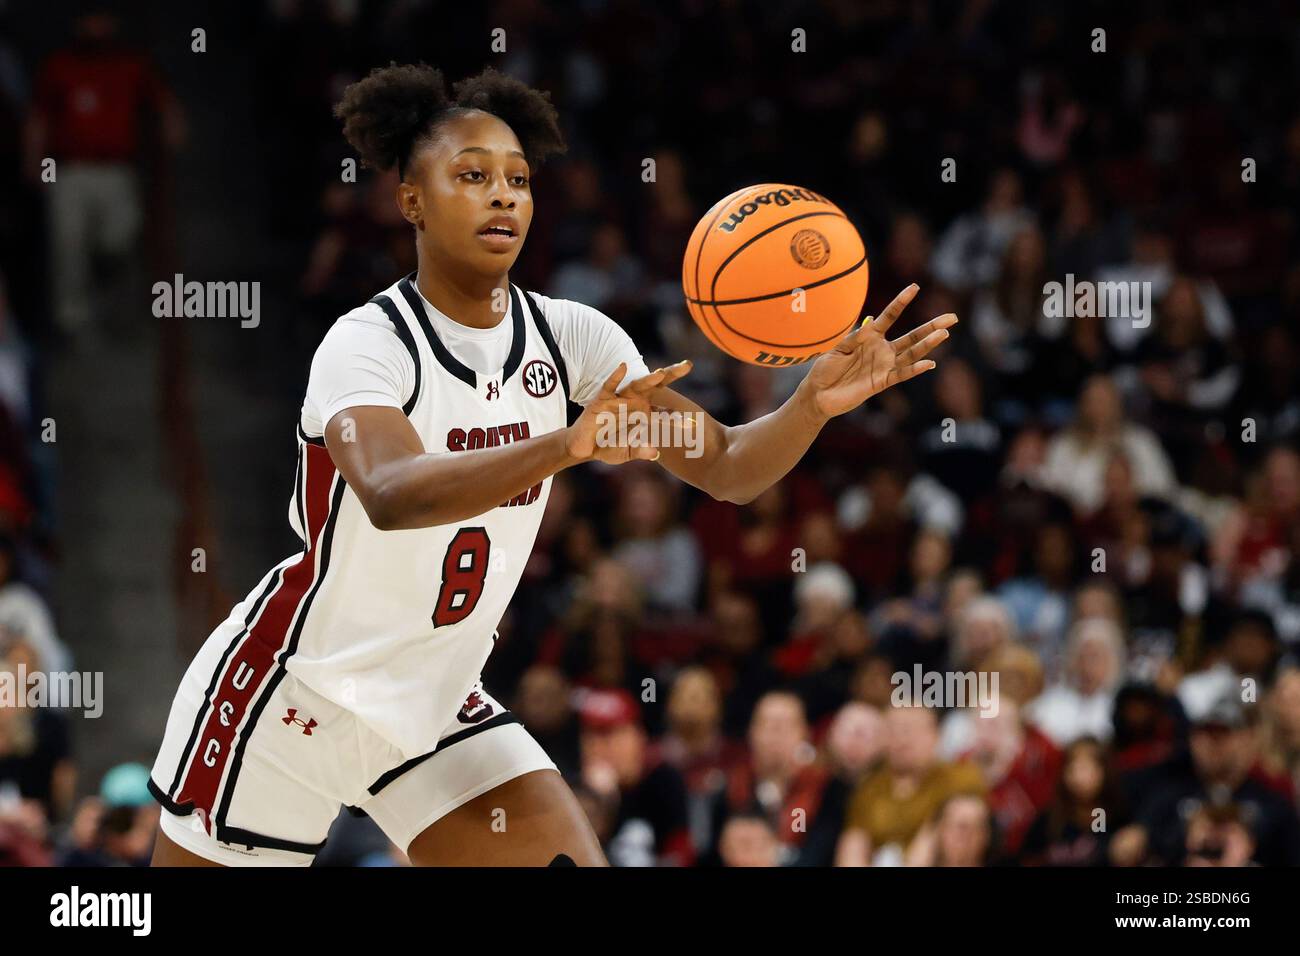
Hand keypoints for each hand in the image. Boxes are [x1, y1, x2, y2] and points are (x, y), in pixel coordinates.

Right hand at [565, 360, 692, 462]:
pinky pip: (610, 386)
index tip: (693, 423)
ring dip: (648, 379)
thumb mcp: (626, 452)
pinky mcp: (602, 399)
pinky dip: (616, 376)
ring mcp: (620, 399)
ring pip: (636, 385)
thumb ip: (639, 451)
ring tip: (660, 374)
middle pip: (656, 386)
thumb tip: (655, 453)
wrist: (585, 447)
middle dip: (672, 374)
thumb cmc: (608, 447)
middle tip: (688, 365)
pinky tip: (624, 366)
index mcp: (644, 414)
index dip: (677, 418)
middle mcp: (635, 402)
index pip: (664, 413)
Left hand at [801, 284, 956, 419]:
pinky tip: (929, 363)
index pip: (890, 316)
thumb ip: (854, 338)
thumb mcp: (837, 349)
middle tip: (952, 317)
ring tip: (944, 334)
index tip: (915, 287)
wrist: (819, 394)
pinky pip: (901, 374)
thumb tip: (871, 325)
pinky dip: (915, 370)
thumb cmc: (825, 369)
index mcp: (870, 337)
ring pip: (911, 353)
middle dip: (931, 326)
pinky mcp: (881, 382)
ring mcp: (884, 366)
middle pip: (911, 336)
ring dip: (928, 344)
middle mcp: (882, 350)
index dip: (901, 302)